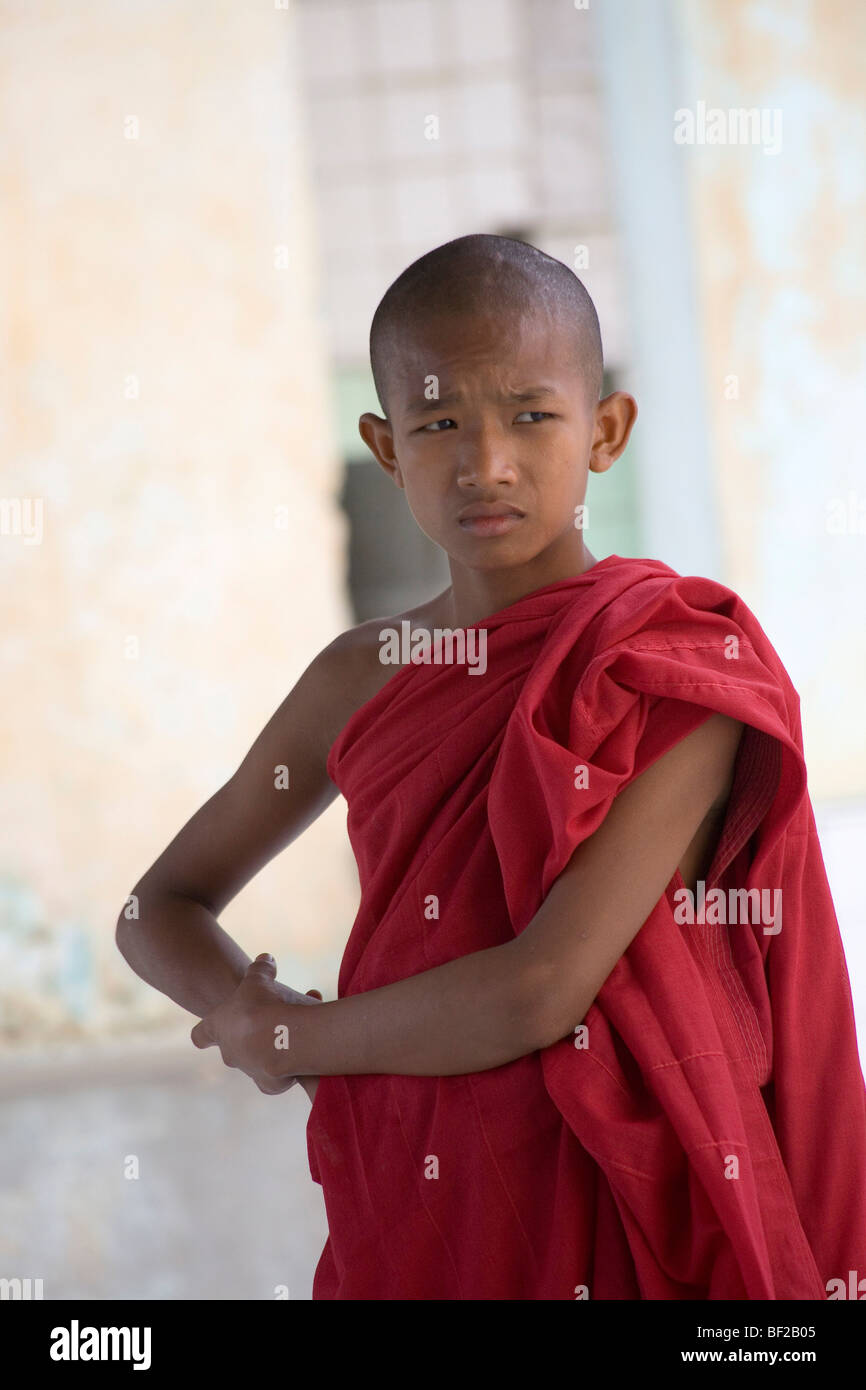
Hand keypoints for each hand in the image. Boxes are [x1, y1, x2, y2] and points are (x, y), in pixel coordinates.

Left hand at [190, 954, 321, 1095]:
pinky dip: (289, 1067)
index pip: (201, 1034)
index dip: (206, 1031)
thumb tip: (265, 959)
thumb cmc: (263, 1005)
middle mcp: (230, 1053)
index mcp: (219, 1027)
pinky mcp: (270, 1085)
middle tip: (273, 1020)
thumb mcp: (259, 979)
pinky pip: (278, 1078)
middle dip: (252, 1036)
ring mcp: (248, 1070)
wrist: (282, 1037)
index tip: (209, 1031)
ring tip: (296, 1032)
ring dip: (273, 1048)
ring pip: (259, 1060)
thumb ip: (260, 969)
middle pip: (233, 1047)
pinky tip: (304, 1051)